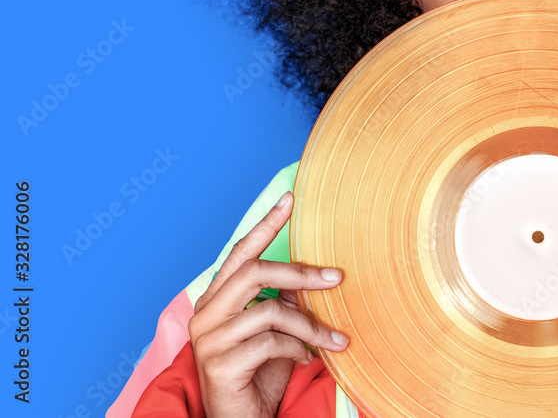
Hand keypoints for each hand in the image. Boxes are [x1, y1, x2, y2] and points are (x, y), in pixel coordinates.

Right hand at [188, 191, 349, 417]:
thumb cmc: (260, 373)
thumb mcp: (276, 330)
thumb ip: (285, 301)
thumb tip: (316, 275)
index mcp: (217, 298)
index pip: (241, 252)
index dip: (267, 225)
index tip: (290, 199)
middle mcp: (206, 313)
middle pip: (255, 273)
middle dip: (301, 273)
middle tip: (337, 278)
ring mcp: (210, 339)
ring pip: (271, 312)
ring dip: (311, 326)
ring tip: (335, 340)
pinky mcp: (220, 364)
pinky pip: (271, 343)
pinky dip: (298, 350)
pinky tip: (308, 360)